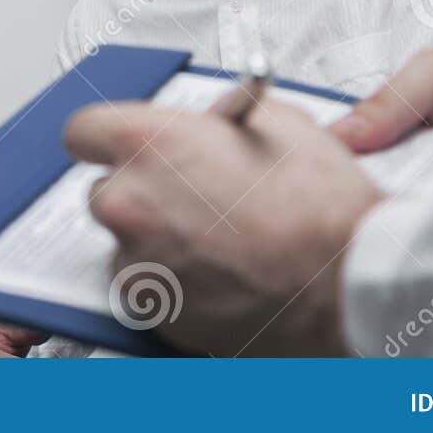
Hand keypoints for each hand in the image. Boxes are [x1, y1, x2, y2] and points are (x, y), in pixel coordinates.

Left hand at [64, 97, 382, 356]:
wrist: (349, 282)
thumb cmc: (321, 207)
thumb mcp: (273, 122)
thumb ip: (216, 121)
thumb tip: (204, 128)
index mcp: (147, 144)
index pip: (83, 131)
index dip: (108, 137)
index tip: (120, 145)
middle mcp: (128, 203)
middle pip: (106, 190)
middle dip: (143, 191)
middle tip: (193, 195)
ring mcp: (136, 262)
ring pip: (129, 243)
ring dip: (159, 239)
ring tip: (220, 240)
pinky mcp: (154, 311)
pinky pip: (150, 287)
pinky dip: (175, 281)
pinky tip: (223, 272)